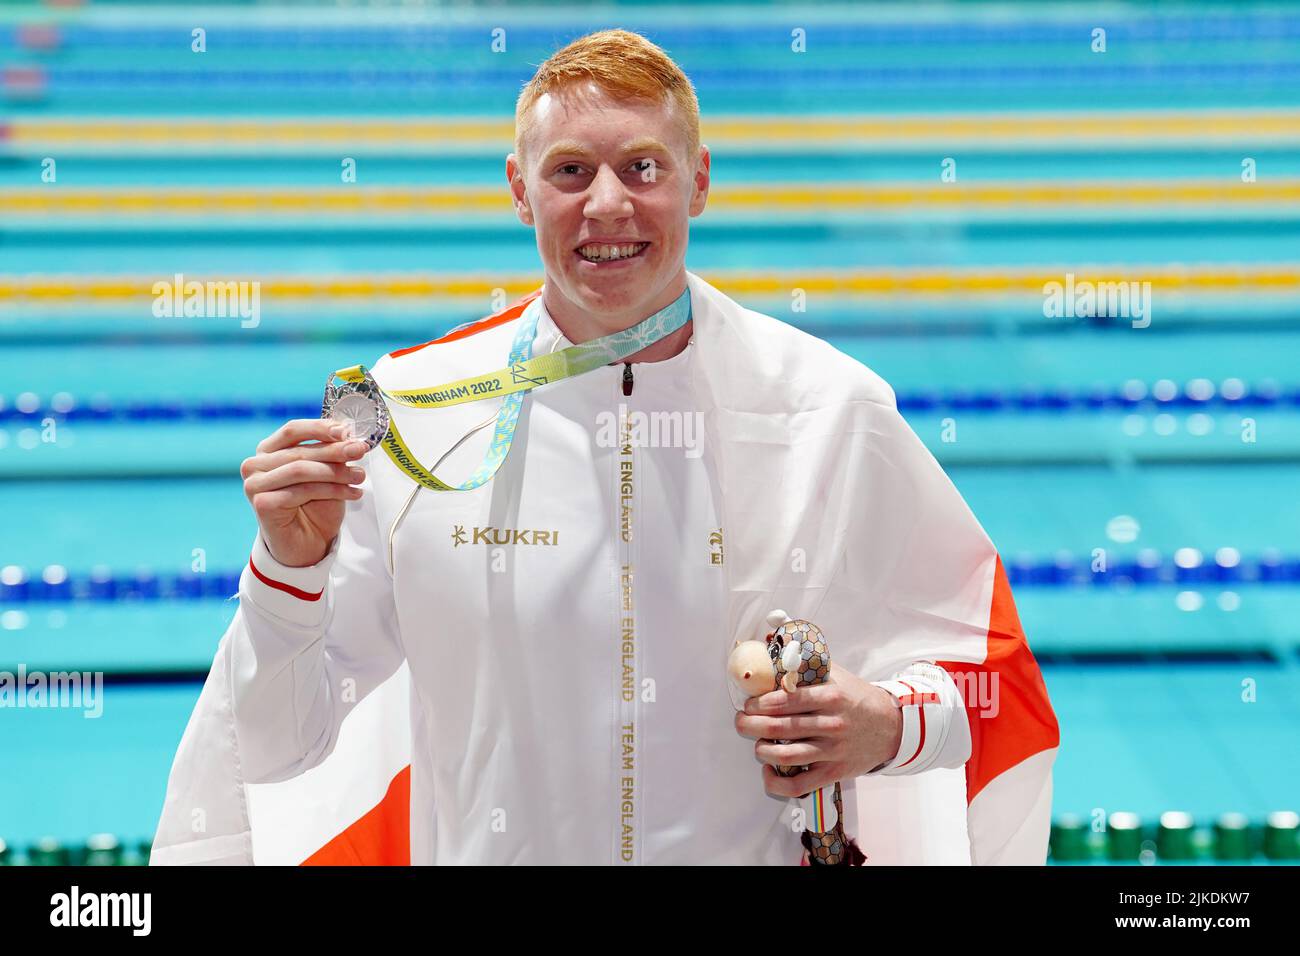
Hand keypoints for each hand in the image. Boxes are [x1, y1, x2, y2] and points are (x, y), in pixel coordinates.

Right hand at [241, 418, 369, 567]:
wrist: (308, 544)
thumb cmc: (315, 506)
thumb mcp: (326, 473)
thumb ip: (331, 453)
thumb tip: (349, 435)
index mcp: (268, 451)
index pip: (293, 430)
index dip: (320, 428)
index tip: (347, 431)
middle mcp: (255, 465)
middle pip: (300, 451)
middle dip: (335, 450)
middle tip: (360, 450)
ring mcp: (254, 484)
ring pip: (301, 469)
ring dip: (336, 471)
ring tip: (359, 476)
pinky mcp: (262, 503)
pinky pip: (303, 491)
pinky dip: (333, 490)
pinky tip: (353, 493)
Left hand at [733, 662, 902, 798]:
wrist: (892, 727)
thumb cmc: (856, 699)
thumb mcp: (836, 675)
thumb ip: (806, 664)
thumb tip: (770, 645)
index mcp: (830, 697)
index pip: (785, 700)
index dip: (759, 703)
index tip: (749, 704)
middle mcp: (832, 724)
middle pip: (780, 728)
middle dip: (751, 725)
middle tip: (742, 721)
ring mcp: (833, 751)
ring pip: (786, 756)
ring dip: (762, 750)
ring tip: (757, 743)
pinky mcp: (834, 773)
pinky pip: (799, 785)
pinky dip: (777, 782)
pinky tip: (769, 770)